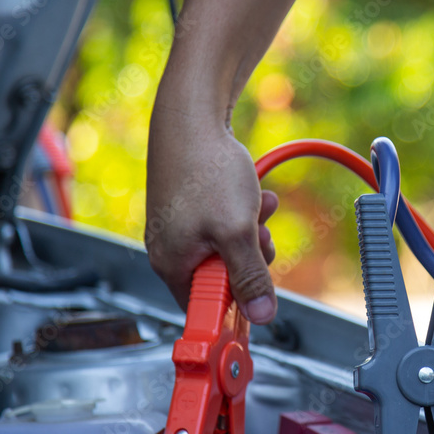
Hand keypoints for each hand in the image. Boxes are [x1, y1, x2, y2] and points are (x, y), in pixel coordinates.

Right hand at [146, 101, 278, 322]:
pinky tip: (252, 195)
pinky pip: (228, 226)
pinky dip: (246, 213)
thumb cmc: (205, 171)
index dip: (236, 309)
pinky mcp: (193, 210)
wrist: (192, 118)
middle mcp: (171, 251)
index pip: (205, 311)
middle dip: (251, 258)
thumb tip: (262, 315)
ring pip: (231, 249)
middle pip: (224, 280)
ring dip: (253, 231)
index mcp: (172, 266)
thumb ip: (250, 278)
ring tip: (256, 205)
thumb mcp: (237, 232)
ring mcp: (181, 230)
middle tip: (258, 236)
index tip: (260, 306)